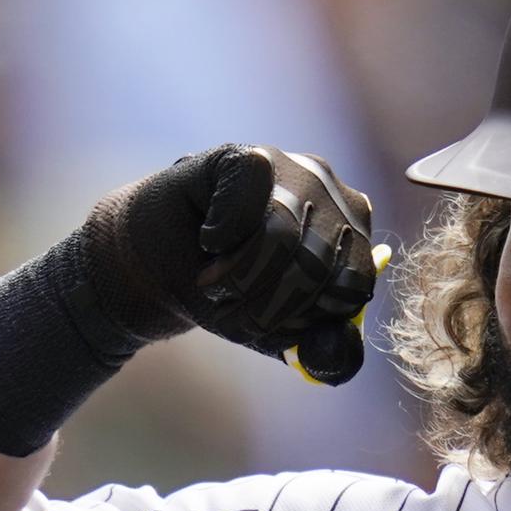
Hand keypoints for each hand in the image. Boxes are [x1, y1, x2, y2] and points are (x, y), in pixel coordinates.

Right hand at [79, 145, 387, 382]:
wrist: (158, 267)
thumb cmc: (226, 296)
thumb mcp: (278, 335)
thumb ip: (325, 354)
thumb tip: (340, 346)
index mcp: (352, 238)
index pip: (352, 287)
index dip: (302, 318)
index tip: (268, 319)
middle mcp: (331, 196)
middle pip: (315, 264)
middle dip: (263, 306)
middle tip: (231, 305)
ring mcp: (289, 168)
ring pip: (280, 232)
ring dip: (235, 277)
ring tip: (215, 281)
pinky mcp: (243, 156)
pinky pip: (246, 194)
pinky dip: (220, 232)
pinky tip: (209, 238)